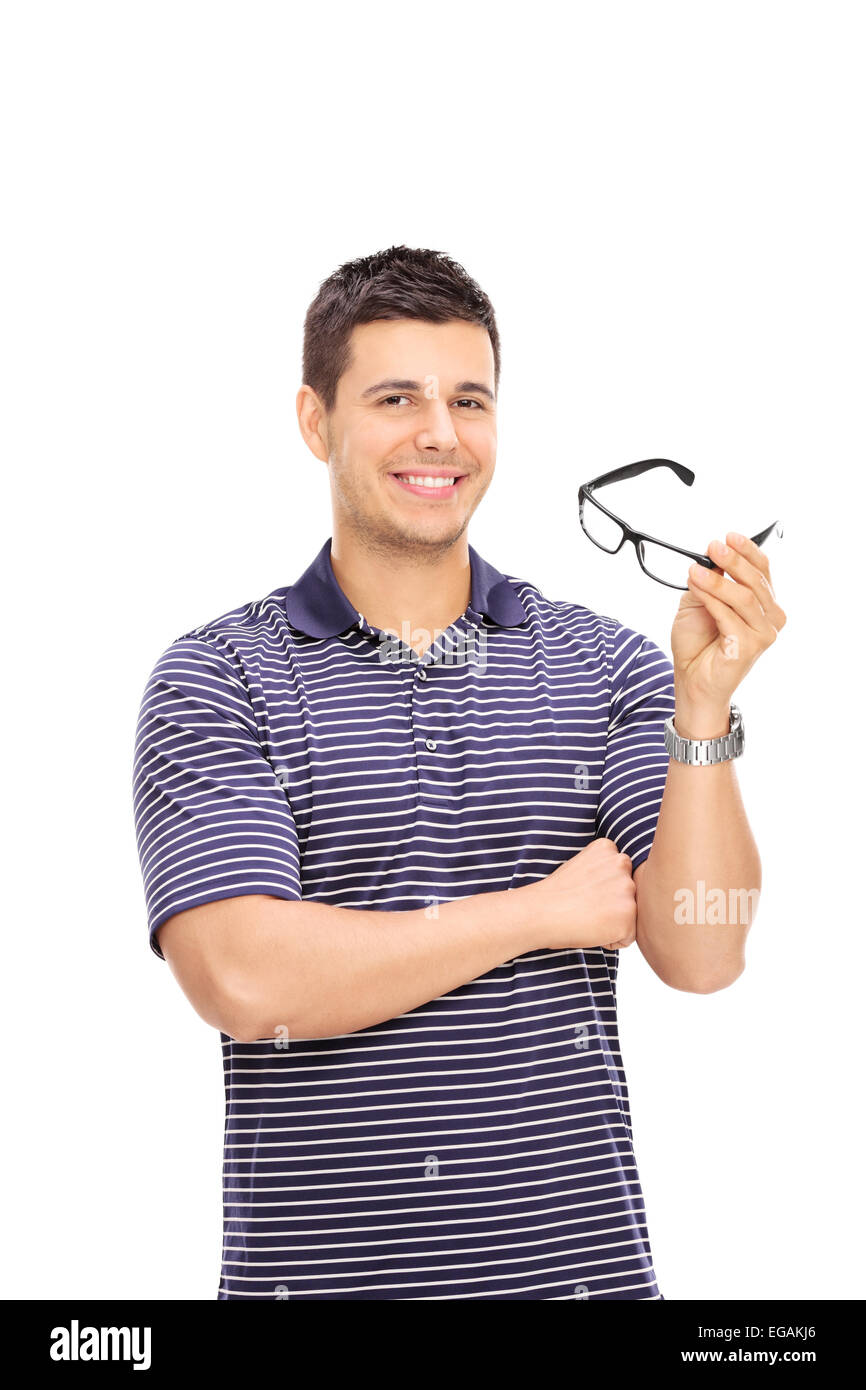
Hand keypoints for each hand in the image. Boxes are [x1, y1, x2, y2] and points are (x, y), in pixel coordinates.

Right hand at [523, 837, 636, 950]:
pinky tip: (591, 929)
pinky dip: (611, 940)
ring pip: (630, 915)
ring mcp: (627, 889)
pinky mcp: (627, 915)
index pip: (620, 874)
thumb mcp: (579, 865)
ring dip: (613, 921)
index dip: (602, 889)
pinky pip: (628, 937)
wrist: (539, 913)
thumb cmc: (553, 896)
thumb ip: (602, 868)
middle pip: (628, 893)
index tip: (583, 891)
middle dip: (612, 904)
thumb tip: (617, 886)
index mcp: (607, 848)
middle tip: (584, 906)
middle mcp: (621, 864)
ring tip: (587, 917)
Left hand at [671, 531, 785, 729]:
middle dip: (733, 561)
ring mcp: (763, 634)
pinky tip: (696, 589)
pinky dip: (711, 599)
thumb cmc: (698, 644)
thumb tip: (711, 558)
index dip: (747, 551)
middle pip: (755, 581)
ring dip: (717, 581)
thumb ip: (710, 582)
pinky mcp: (749, 646)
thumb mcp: (700, 602)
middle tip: (714, 547)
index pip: (762, 570)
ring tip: (694, 572)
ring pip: (743, 597)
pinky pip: (729, 616)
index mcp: (763, 604)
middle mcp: (769, 618)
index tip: (728, 537)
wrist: (691, 679)